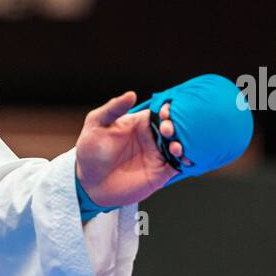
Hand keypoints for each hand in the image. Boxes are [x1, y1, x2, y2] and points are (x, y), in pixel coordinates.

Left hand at [75, 92, 191, 207]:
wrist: (88, 182)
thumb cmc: (90, 151)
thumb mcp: (96, 124)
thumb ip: (113, 108)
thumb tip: (131, 93)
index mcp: (140, 123)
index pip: (160, 112)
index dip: (167, 110)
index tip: (166, 112)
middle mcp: (152, 137)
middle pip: (174, 127)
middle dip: (177, 126)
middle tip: (167, 130)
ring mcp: (157, 155)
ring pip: (180, 144)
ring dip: (184, 143)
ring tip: (175, 147)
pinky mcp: (160, 172)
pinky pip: (179, 164)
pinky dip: (186, 160)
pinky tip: (184, 158)